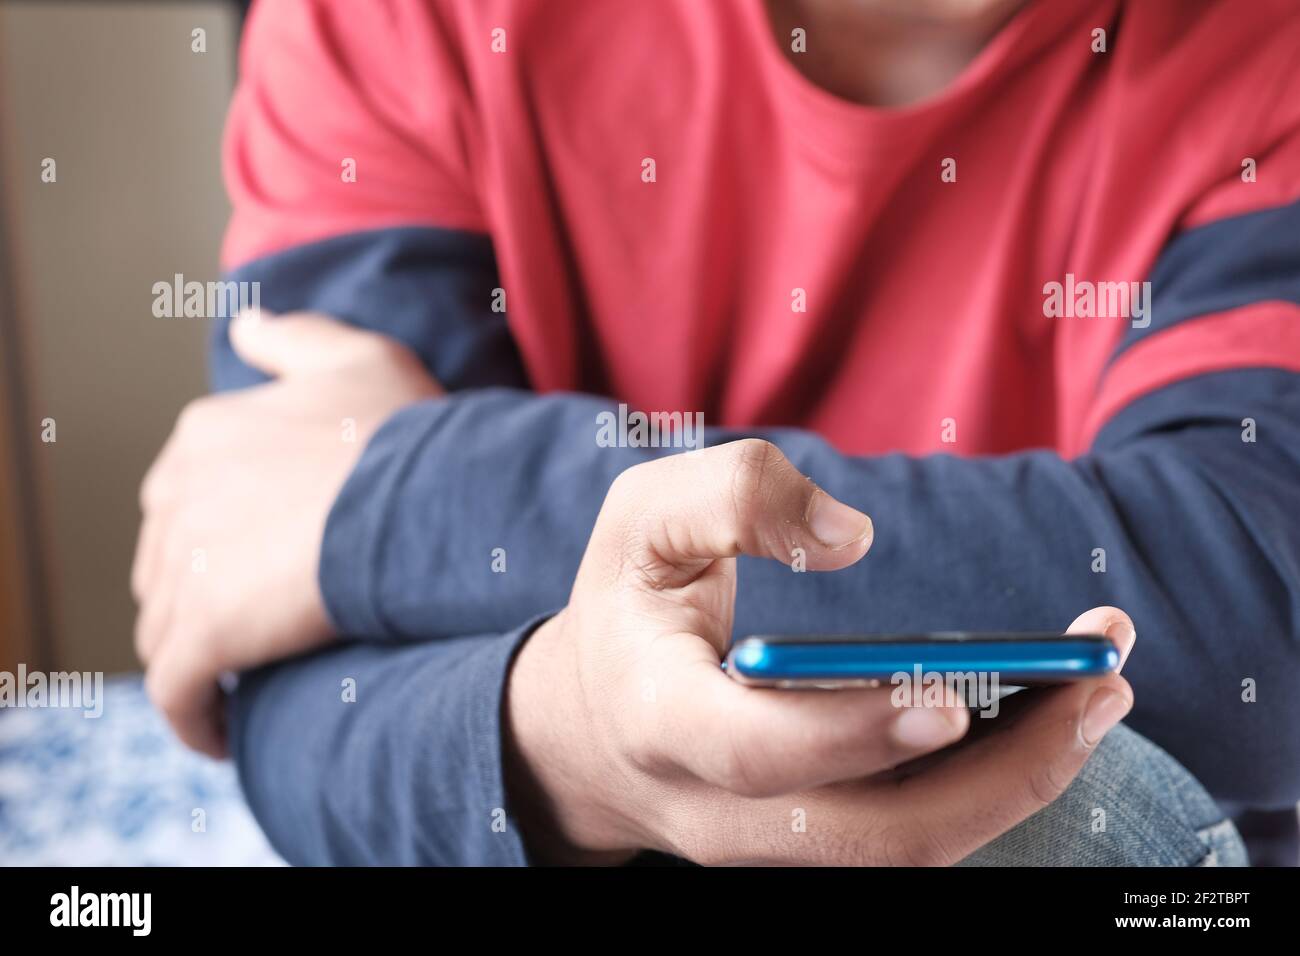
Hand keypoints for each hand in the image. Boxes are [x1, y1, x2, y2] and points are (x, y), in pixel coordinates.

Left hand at [133, 311, 439, 756]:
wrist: (424, 501)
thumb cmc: (405, 433)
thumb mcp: (357, 355)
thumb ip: (292, 338)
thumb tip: (243, 325)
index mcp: (208, 435)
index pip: (181, 498)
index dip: (210, 538)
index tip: (248, 568)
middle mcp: (180, 496)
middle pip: (164, 565)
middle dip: (193, 598)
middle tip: (245, 631)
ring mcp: (187, 568)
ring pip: (164, 631)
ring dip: (193, 661)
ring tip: (234, 685)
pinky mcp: (205, 634)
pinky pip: (176, 693)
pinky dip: (191, 718)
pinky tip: (219, 734)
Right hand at [504, 439, 1136, 864]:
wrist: (594, 725)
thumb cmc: (628, 604)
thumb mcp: (644, 518)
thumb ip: (734, 497)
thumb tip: (850, 537)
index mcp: (662, 718)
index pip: (753, 752)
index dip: (848, 734)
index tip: (948, 698)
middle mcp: (723, 807)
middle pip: (876, 835)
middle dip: (1004, 775)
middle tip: (1100, 686)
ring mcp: (778, 841)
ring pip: (915, 847)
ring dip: (1023, 779)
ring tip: (1100, 689)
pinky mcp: (822, 840)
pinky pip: (920, 828)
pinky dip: (996, 778)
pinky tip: (1051, 709)